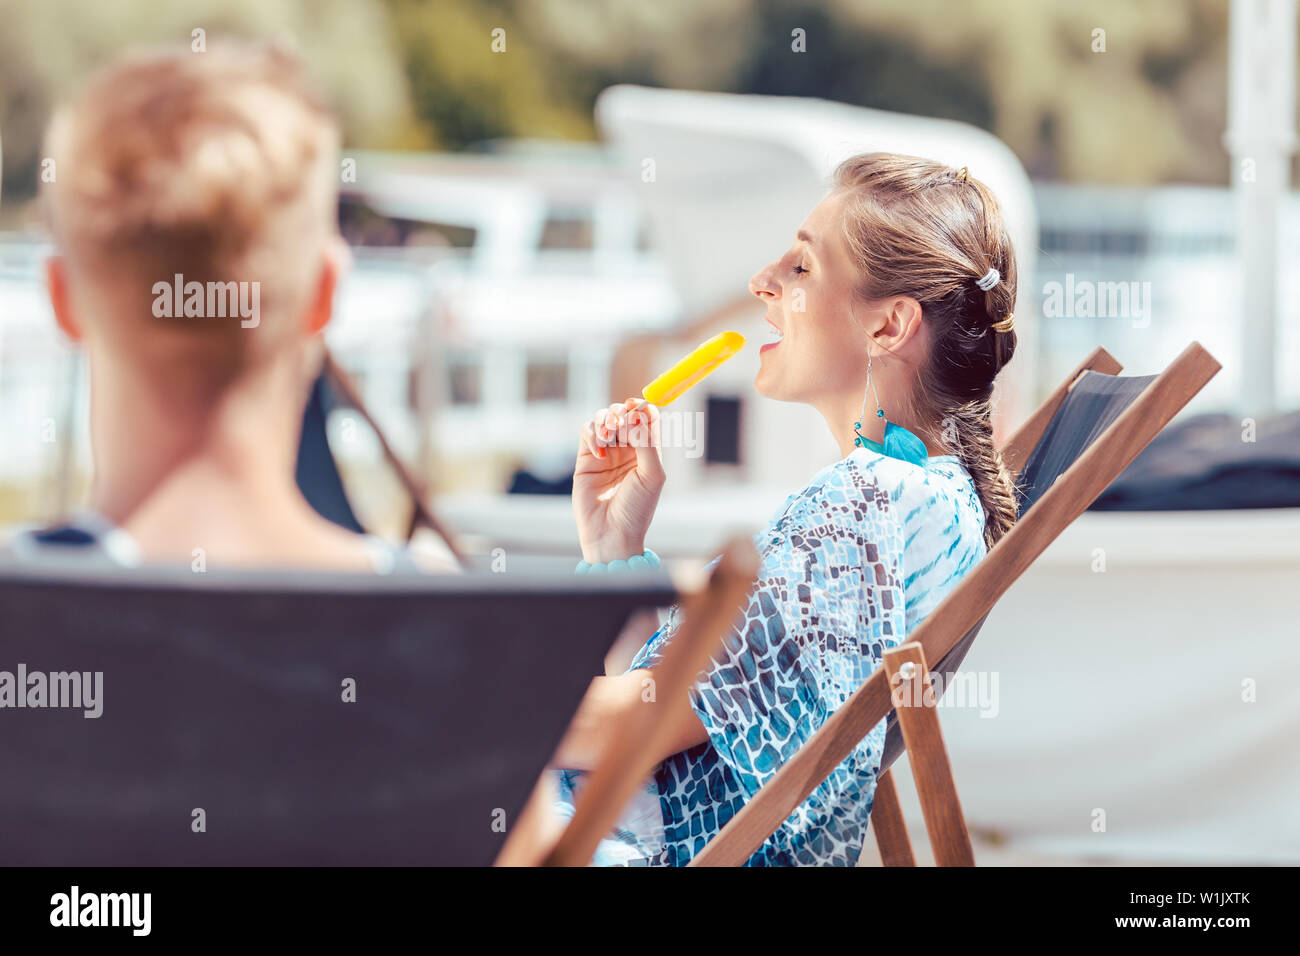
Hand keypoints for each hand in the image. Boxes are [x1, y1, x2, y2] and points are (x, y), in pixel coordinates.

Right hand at [573, 399, 665, 563]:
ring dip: (606, 419)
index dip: (642, 407)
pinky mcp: (585, 458)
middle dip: (622, 412)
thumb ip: (647, 443)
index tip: (637, 407)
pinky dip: (592, 434)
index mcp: (648, 450)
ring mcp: (606, 452)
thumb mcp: (652, 475)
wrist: (611, 534)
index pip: (646, 417)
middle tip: (622, 425)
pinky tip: (599, 453)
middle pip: (624, 413)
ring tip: (608, 435)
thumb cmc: (637, 509)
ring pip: (604, 418)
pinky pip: (586, 432)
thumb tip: (637, 415)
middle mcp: (627, 448)